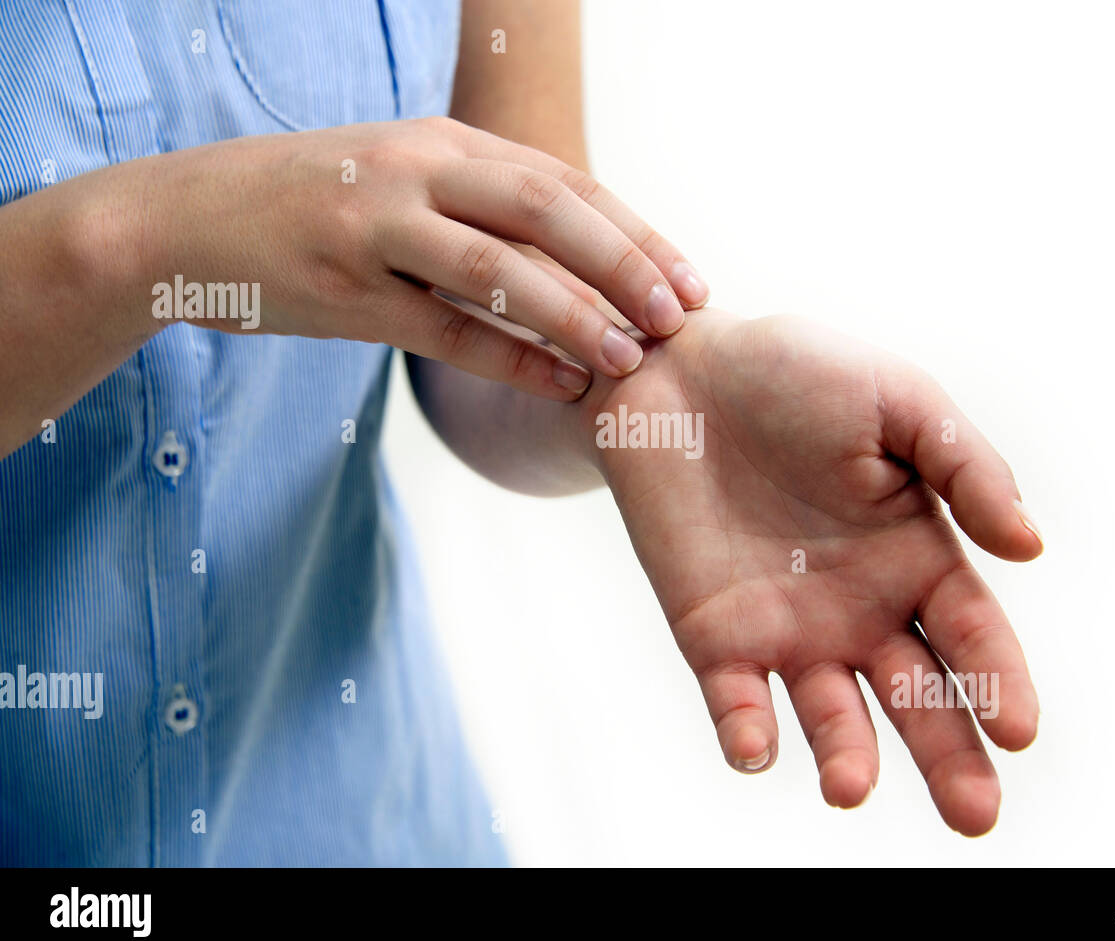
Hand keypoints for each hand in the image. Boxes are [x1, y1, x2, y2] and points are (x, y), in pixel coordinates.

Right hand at [136, 116, 707, 397]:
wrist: (183, 219)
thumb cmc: (312, 205)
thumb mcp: (402, 182)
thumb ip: (481, 208)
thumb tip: (577, 263)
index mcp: (441, 141)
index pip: (562, 182)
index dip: (635, 232)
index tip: (689, 280)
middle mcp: (415, 171)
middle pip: (544, 210)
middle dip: (623, 263)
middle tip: (681, 317)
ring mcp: (375, 226)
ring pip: (496, 269)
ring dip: (573, 315)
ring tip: (630, 358)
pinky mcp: (342, 289)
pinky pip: (443, 329)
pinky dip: (508, 358)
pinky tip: (559, 385)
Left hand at [582, 310, 1042, 834]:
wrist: (677, 366)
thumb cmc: (796, 372)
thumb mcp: (898, 399)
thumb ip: (966, 466)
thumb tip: (1032, 546)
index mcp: (918, 555)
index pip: (973, 637)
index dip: (999, 682)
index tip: (1018, 730)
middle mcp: (864, 610)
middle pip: (919, 701)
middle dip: (949, 759)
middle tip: (974, 818)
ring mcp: (790, 630)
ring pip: (833, 717)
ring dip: (846, 757)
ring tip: (849, 786)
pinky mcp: (716, 636)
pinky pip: (737, 699)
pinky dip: (747, 729)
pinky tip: (755, 745)